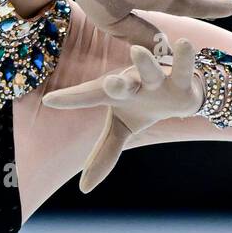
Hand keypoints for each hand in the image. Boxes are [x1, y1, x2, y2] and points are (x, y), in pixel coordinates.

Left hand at [41, 38, 203, 192]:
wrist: (180, 93)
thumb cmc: (143, 107)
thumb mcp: (122, 130)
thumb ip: (104, 155)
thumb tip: (84, 188)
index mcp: (114, 95)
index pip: (88, 97)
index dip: (70, 99)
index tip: (48, 100)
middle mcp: (132, 83)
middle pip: (119, 84)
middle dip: (113, 83)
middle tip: (107, 82)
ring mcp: (155, 79)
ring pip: (149, 70)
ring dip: (144, 63)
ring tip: (137, 51)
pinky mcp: (181, 80)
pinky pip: (182, 67)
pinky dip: (183, 58)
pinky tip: (183, 44)